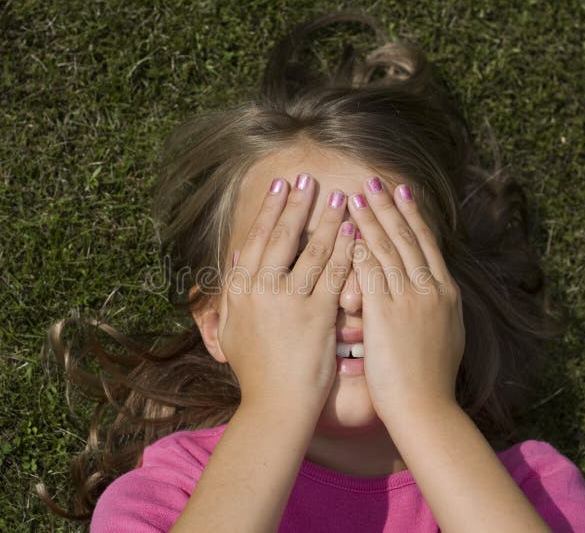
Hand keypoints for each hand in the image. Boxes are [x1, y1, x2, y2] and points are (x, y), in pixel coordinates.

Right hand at [217, 176, 355, 411]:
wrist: (274, 406)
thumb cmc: (255, 373)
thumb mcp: (231, 331)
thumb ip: (231, 293)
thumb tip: (236, 258)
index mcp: (239, 292)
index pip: (256, 240)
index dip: (270, 211)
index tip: (280, 187)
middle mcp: (260, 290)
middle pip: (281, 237)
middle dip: (296, 204)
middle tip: (307, 177)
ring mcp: (288, 301)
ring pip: (310, 250)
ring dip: (326, 220)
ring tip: (339, 197)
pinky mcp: (316, 315)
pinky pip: (333, 274)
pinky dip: (344, 250)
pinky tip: (354, 232)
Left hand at [347, 177, 464, 421]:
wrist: (427, 408)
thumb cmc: (431, 380)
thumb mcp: (446, 336)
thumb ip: (437, 310)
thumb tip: (434, 295)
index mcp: (446, 293)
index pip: (426, 244)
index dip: (413, 216)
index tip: (402, 193)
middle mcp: (431, 289)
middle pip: (407, 237)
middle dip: (390, 206)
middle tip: (376, 179)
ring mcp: (410, 298)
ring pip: (388, 247)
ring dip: (371, 218)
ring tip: (356, 194)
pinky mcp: (387, 312)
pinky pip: (371, 270)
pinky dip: (360, 247)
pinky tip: (347, 230)